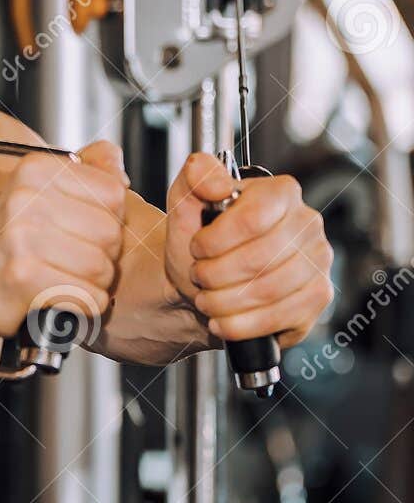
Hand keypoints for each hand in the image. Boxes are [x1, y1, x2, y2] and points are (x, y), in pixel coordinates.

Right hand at [0, 141, 129, 338]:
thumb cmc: (13, 240)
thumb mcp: (44, 192)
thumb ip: (90, 173)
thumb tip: (121, 176)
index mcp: (35, 169)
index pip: (114, 194)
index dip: (109, 220)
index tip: (81, 231)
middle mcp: (24, 198)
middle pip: (110, 233)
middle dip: (104, 257)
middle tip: (74, 263)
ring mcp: (19, 238)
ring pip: (101, 268)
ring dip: (93, 285)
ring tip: (67, 280)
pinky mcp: (21, 277)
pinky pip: (86, 297)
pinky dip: (83, 306)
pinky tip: (62, 299)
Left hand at [164, 153, 333, 347]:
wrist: (203, 285)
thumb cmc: (199, 244)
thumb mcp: (185, 205)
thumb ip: (194, 177)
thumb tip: (215, 180)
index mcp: (280, 193)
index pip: (253, 217)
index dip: (215, 240)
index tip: (196, 248)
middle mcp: (307, 223)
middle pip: (258, 259)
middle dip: (214, 275)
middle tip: (198, 277)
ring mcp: (318, 261)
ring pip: (268, 291)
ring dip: (223, 302)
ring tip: (206, 299)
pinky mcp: (319, 297)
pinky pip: (279, 318)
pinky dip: (240, 325)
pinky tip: (222, 320)